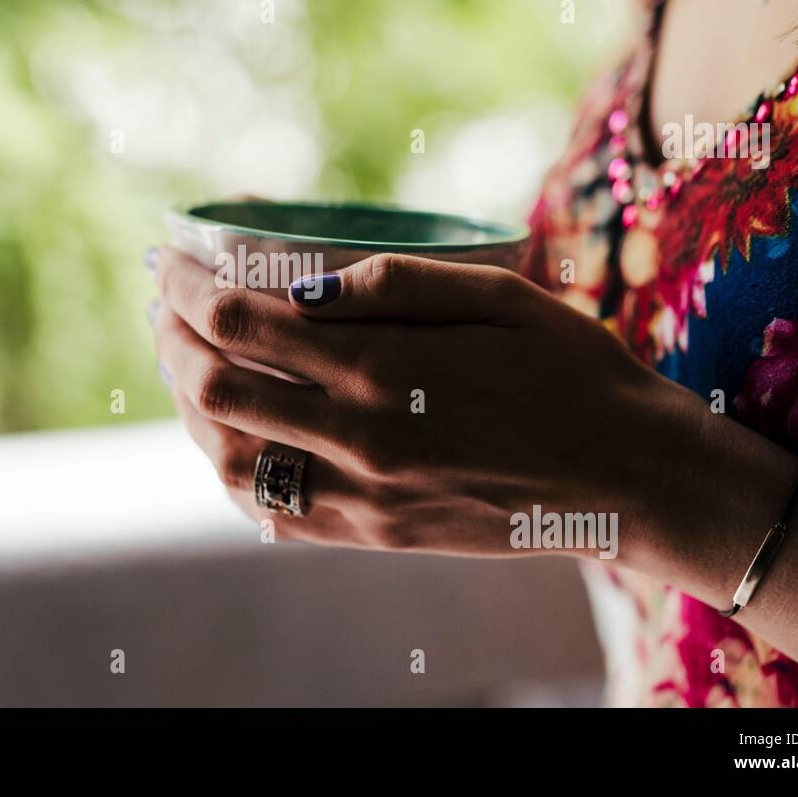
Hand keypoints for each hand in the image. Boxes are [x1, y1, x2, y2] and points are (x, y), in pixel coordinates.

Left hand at [150, 246, 698, 558]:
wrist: (634, 477)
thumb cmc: (574, 370)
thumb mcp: (499, 295)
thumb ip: (395, 284)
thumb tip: (301, 284)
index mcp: (384, 368)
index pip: (239, 322)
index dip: (185, 286)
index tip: (167, 259)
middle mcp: (359, 439)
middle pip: (217, 388)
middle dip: (171, 338)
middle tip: (163, 305)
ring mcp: (363, 499)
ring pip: (231, 459)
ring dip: (190, 408)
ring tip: (183, 366)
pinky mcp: (377, 538)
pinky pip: (273, 514)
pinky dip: (231, 473)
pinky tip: (229, 438)